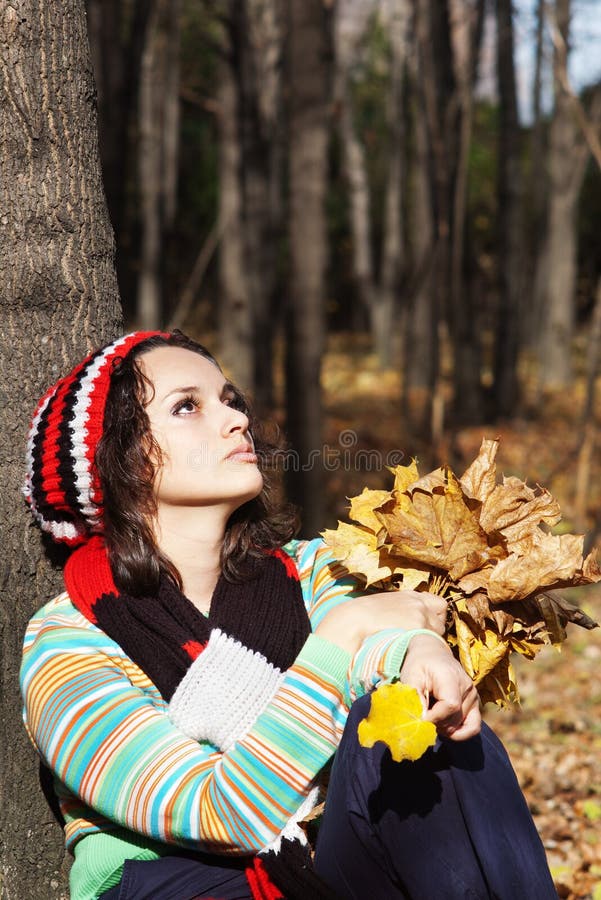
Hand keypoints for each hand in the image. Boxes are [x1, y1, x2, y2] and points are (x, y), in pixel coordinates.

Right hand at [314, 589, 446, 656]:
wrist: (353, 621)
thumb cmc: (362, 617)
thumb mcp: (384, 606)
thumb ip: (400, 610)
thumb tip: (405, 621)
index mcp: (410, 596)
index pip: (439, 603)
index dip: (435, 616)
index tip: (427, 625)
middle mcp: (418, 603)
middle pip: (442, 618)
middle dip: (435, 629)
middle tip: (422, 639)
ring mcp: (420, 616)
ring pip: (438, 632)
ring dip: (430, 640)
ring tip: (416, 648)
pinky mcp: (417, 629)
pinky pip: (431, 642)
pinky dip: (424, 648)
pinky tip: (413, 653)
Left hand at [400, 634, 480, 740]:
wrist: (432, 654)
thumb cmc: (419, 666)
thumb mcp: (411, 678)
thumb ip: (414, 699)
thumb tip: (421, 722)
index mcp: (451, 677)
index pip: (450, 705)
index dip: (434, 717)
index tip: (419, 718)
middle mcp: (467, 687)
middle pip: (454, 719)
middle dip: (435, 724)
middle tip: (422, 715)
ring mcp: (473, 697)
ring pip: (460, 726)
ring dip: (443, 727)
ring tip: (431, 714)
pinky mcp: (475, 704)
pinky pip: (473, 727)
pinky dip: (458, 733)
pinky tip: (444, 728)